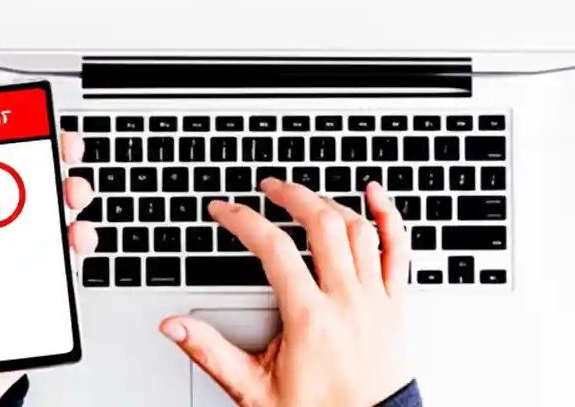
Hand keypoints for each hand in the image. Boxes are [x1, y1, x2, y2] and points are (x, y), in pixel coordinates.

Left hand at [0, 133, 95, 401]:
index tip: (5, 122)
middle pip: (25, 180)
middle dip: (48, 152)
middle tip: (56, 144)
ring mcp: (18, 254)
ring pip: (54, 210)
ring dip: (71, 190)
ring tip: (71, 190)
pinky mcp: (40, 281)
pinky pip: (67, 255)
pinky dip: (80, 239)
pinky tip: (74, 237)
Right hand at [161, 178, 411, 406]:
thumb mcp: (254, 389)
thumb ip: (212, 353)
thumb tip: (177, 328)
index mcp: (309, 317)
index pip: (272, 248)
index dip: (242, 220)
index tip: (224, 211)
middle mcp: (346, 300)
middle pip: (321, 224)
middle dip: (291, 195)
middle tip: (268, 187)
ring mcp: (375, 299)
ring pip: (358, 229)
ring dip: (330, 202)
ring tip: (307, 194)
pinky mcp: (395, 306)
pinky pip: (398, 251)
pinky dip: (389, 217)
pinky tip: (376, 196)